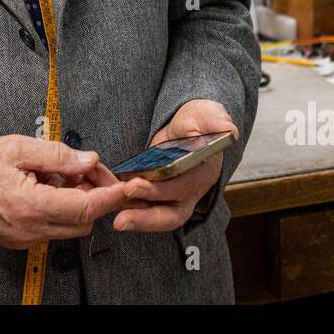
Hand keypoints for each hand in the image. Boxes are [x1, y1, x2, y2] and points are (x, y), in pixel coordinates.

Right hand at [0, 135, 131, 250]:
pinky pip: (52, 228)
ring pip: (69, 226)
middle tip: (89, 169)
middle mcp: (30, 229)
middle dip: (96, 195)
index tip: (128, 185)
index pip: (86, 207)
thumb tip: (88, 159)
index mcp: (30, 205)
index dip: (111, 196)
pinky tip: (47, 187)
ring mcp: (25, 239)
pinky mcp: (19, 241)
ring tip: (62, 175)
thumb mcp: (16, 147)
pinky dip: (60, 209)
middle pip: (83, 220)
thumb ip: (57, 155)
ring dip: (77, 202)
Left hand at [113, 99, 236, 233]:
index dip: (159, 190)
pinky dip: (125, 206)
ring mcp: (172, 196)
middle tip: (120, 219)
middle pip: (170, 214)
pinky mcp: (156, 196)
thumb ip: (214, 120)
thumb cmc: (199, 121)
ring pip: (156, 217)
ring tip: (115, 220)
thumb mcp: (207, 114)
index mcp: (203, 172)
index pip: (181, 187)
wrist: (189, 125)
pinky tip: (105, 201)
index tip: (134, 185)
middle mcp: (189, 191)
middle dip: (145, 218)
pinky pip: (141, 207)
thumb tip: (227, 130)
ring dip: (135, 219)